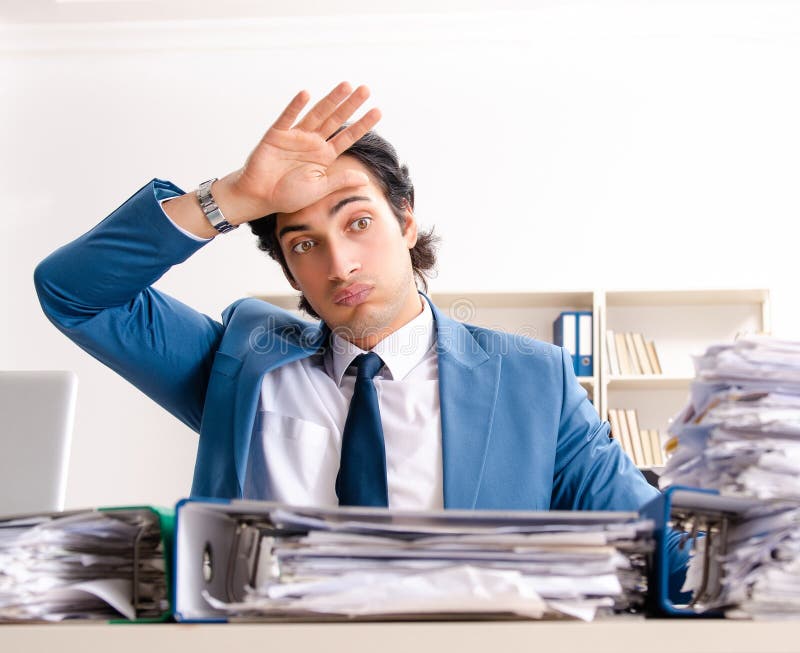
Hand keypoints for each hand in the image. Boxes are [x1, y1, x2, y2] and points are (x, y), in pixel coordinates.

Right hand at [218, 82, 380, 221]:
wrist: (260, 197)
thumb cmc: (288, 195)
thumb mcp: (319, 189)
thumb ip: (340, 181)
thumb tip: (365, 179)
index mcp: (324, 155)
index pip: (347, 136)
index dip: (362, 125)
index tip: (378, 111)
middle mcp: (312, 142)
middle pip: (336, 119)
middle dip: (350, 105)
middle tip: (366, 89)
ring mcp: (296, 136)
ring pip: (317, 113)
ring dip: (331, 100)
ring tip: (346, 86)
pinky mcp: (277, 134)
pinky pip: (288, 118)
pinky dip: (295, 106)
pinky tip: (306, 95)